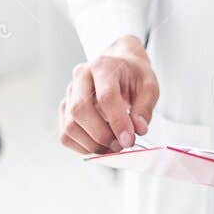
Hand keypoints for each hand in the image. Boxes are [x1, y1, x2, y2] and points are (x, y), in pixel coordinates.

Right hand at [58, 35, 159, 154]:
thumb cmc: (134, 76)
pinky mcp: (65, 110)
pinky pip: (66, 135)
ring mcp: (69, 94)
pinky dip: (83, 147)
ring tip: (113, 146)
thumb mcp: (149, 86)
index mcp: (103, 66)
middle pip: (80, 110)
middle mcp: (81, 77)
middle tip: (121, 145)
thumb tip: (138, 130)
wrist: (121, 68)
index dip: (117, 122)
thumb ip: (145, 108)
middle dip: (102, 135)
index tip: (129, 139)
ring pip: (70, 126)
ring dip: (92, 144)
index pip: (106, 96)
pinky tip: (100, 145)